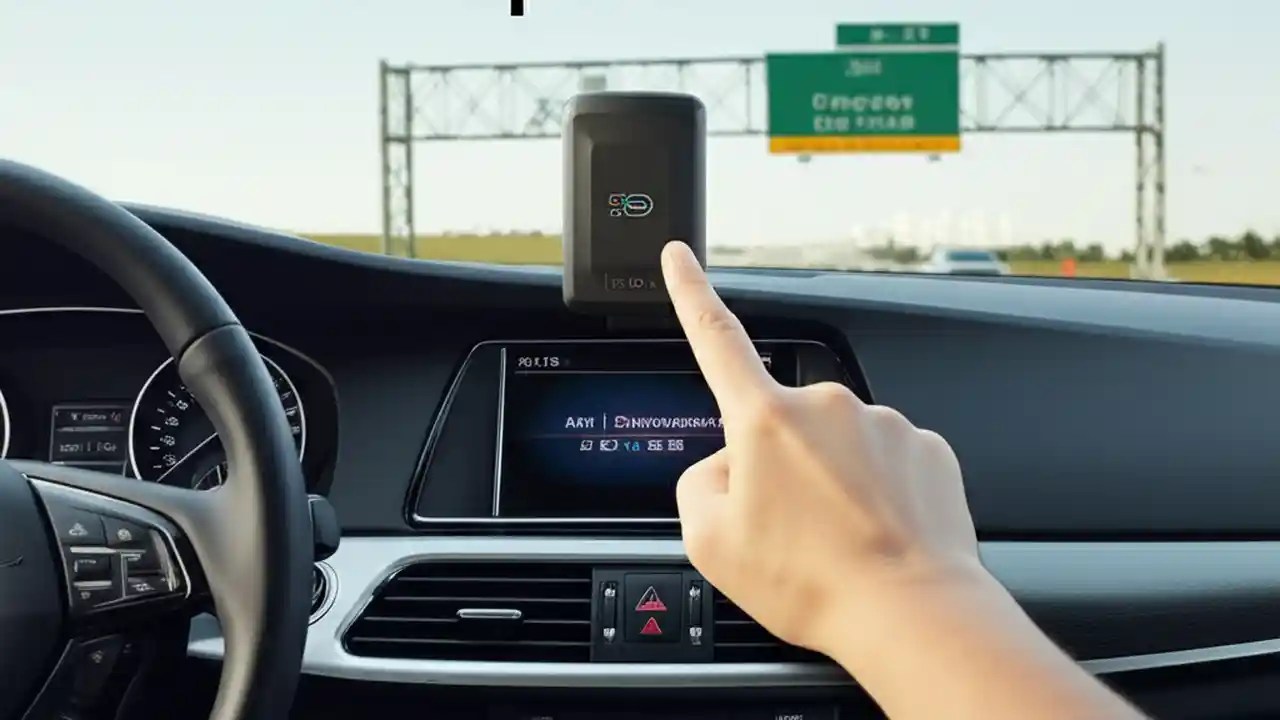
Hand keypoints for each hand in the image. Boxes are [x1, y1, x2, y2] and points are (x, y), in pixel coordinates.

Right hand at [662, 241, 983, 656]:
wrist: (910, 613)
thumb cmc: (812, 582)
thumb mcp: (711, 543)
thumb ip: (698, 487)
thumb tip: (725, 468)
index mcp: (764, 420)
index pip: (716, 338)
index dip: (691, 293)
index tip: (679, 255)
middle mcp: (826, 406)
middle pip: (779, 427)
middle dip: (777, 468)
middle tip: (789, 531)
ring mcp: (883, 423)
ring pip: (837, 448)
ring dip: (831, 485)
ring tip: (838, 543)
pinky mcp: (927, 448)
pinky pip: (885, 463)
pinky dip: (875, 495)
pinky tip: (875, 536)